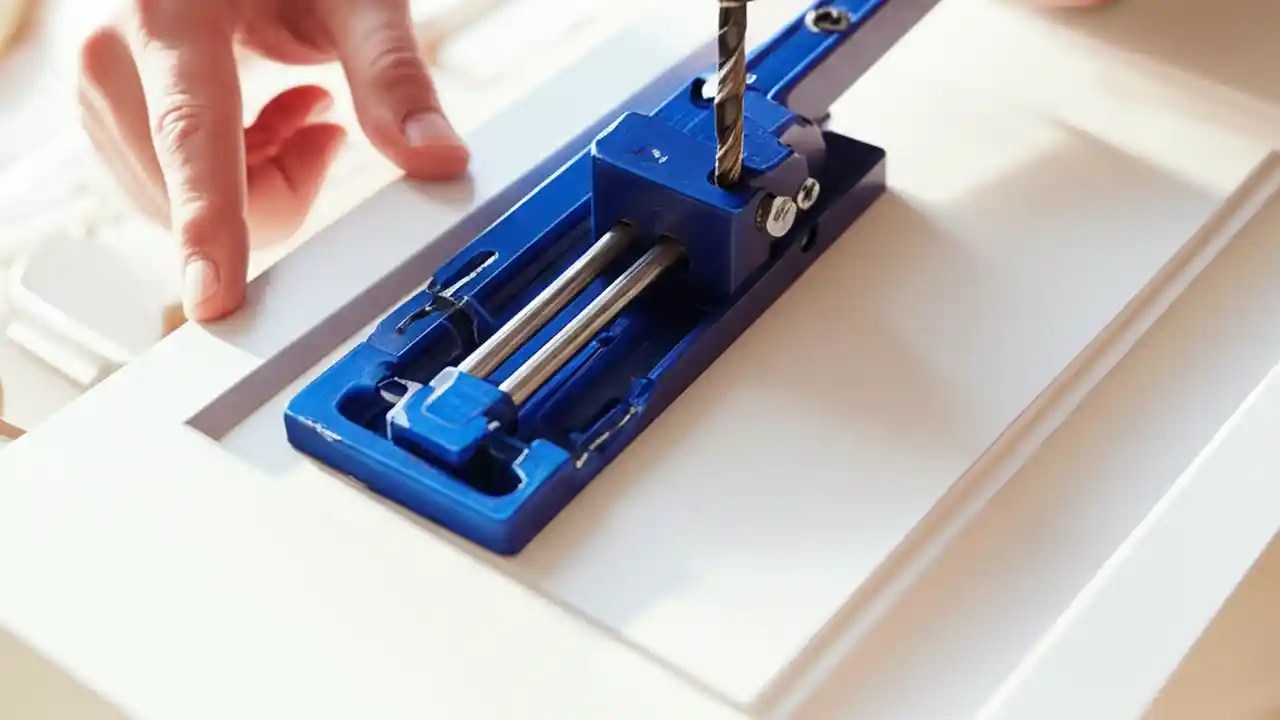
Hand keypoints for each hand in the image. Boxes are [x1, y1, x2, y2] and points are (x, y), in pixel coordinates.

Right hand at [78, 0, 468, 321]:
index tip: (215, 296)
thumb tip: (440, 160)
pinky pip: (171, 189)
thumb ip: (394, 77)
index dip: (208, 222)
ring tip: (299, 107)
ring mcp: (98, 89)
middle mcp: (110, 54)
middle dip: (279, 186)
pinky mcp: (104, 114)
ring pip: (181, 202)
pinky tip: (267, 119)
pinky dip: (233, 176)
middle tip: (328, 123)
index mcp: (166, 13)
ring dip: (257, 181)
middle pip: (191, 186)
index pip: (192, 136)